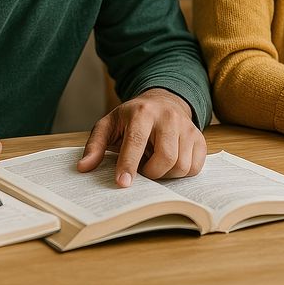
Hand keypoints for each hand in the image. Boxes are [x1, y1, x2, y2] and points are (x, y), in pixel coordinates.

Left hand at [77, 88, 206, 186]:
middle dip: (152, 173)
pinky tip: (170, 163)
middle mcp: (168, 117)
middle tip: (143, 170)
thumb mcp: (109, 124)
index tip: (123, 184)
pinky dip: (181, 173)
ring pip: (182, 165)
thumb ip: (96, 145)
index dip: (129, 164)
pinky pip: (195, 167)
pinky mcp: (199, 137)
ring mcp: (187, 127)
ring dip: (166, 174)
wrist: (163, 101)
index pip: (137, 141)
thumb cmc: (132, 117)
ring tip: (155, 163)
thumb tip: (84, 167)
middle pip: (166, 157)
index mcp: (142, 112)